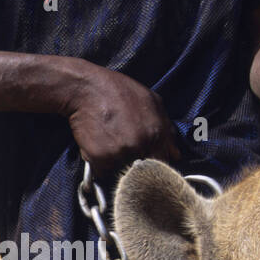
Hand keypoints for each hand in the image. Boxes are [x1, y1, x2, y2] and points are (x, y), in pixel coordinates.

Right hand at [62, 64, 178, 175]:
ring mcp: (120, 152)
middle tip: (122, 147)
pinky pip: (102, 171)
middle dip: (134, 163)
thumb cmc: (117, 91)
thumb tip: (175, 154)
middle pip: (141, 170)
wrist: (84, 88)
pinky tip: (98, 145)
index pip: (162, 163)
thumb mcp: (150, 100)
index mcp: (156, 133)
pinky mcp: (100, 157)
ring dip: (116, 164)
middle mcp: (140, 144)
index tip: (144, 159)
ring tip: (109, 142)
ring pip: (121, 171)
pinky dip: (99, 164)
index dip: (153, 163)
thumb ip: (166, 128)